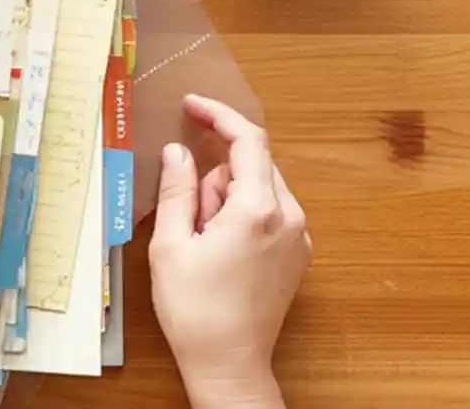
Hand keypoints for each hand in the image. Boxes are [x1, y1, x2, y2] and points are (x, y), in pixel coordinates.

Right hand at [149, 95, 311, 408]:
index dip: (219, 115)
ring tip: (202, 243)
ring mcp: (299, 237)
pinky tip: (220, 250)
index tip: (193, 105)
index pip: (247, 140)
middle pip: (252, 165)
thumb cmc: (195, 311)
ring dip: (227, 198)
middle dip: (215, 176)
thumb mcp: (171, 244)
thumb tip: (177, 152)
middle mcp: (289, 218)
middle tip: (187, 217)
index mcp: (257, 210)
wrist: (228, 364)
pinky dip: (242, 215)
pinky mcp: (298, 254)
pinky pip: (270, 212)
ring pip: (260, 188)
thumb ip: (177, 190)